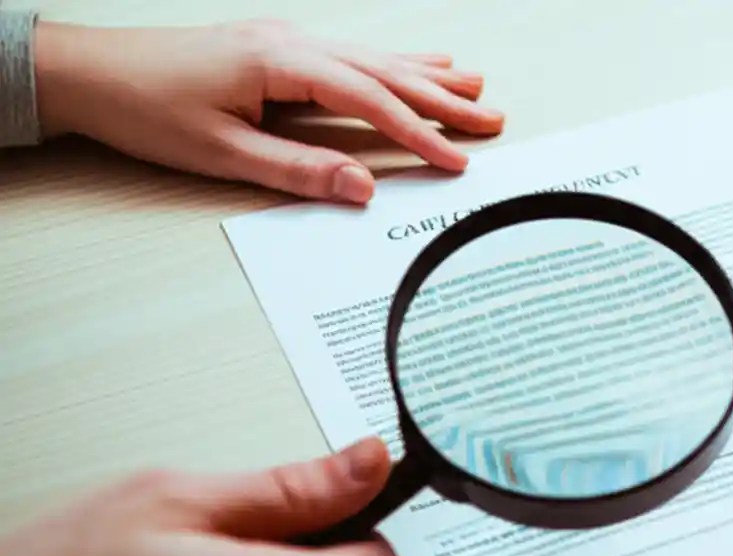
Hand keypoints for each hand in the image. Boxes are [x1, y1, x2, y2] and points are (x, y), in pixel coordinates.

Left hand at [33, 18, 504, 202]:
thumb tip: (362, 188)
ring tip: (474, 87)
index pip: (370, 100)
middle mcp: (292, 43)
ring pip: (373, 57)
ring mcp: (287, 41)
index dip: (419, 132)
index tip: (458, 159)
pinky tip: (411, 65)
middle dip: (443, 99)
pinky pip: (351, 55)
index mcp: (281, 63)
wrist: (90, 71)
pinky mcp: (278, 48)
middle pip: (385, 72)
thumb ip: (297, 170)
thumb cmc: (146, 108)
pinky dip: (391, 64)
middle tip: (493, 119)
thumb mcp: (221, 153)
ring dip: (426, 75)